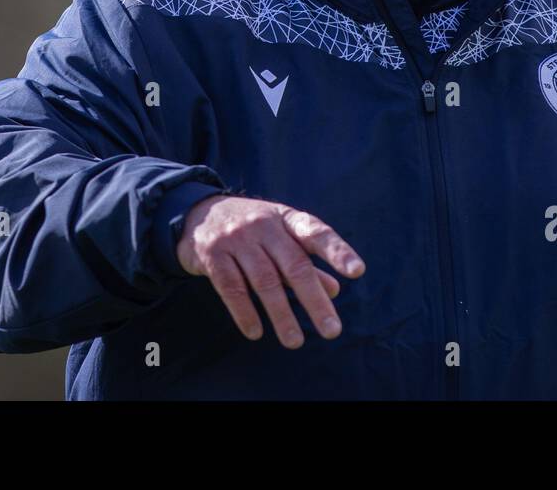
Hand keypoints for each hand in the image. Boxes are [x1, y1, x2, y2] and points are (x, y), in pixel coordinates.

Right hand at [174, 195, 365, 348]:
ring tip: (295, 342)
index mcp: (286, 218)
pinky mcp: (212, 255)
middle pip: (294, 265)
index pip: (316, 233)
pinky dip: (245, 313)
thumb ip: (307, 262)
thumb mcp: (281, 237)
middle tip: (331, 331)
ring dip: (281, 315)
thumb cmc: (252, 229)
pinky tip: (256, 332)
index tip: (357, 271)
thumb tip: (335, 290)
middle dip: (314, 300)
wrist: (198, 214)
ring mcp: (236, 239)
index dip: (337, 251)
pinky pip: (231, 288)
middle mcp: (263, 225)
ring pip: (264, 281)